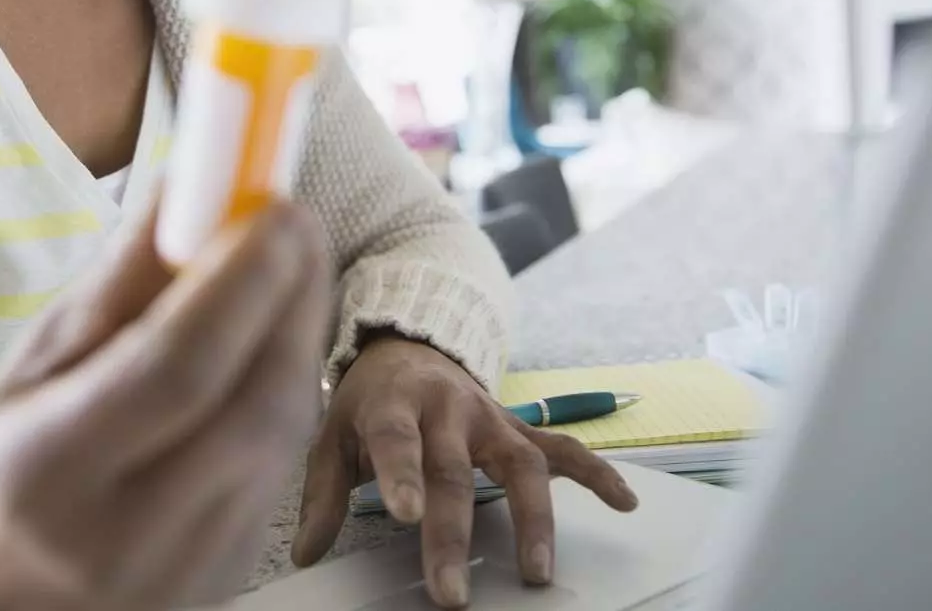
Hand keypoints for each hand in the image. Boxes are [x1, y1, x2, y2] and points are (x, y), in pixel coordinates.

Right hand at [0, 199, 330, 610]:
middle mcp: (119, 537)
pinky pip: (278, 471)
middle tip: (296, 223)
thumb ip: (120, 279)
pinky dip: (284, 393)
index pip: (174, 370)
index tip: (273, 209)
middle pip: (251, 408)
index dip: (241, 282)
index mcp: (46, 471)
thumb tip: (190, 182)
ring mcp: (180, 573)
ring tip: (287, 270)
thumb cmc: (3, 457)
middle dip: (292, 301)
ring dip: (298, 339)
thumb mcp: (34, 359)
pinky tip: (269, 345)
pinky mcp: (224, 580)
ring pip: (280, 440)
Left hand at [293, 336, 637, 607]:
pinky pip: (564, 448)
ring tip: (538, 571)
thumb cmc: (367, 401)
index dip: (401, 474)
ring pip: (523, 463)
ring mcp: (490, 416)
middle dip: (454, 534)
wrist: (406, 346)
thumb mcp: (332, 436)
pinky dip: (597, 473)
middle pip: (455, 471)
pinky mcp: (518, 427)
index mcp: (393, 404)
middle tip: (452, 594)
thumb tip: (306, 554)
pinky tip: (625, 502)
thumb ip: (323, 495)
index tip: (405, 515)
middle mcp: (447, 407)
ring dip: (535, 518)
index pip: (396, 439)